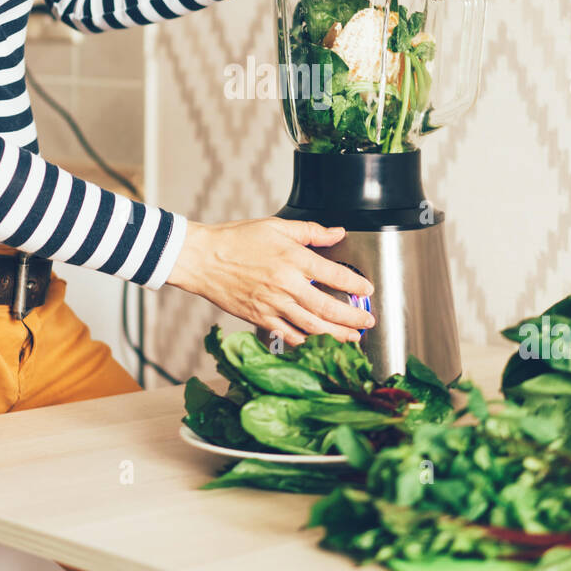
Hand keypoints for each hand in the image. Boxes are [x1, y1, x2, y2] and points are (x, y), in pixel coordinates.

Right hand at [166, 217, 376, 346]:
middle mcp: (286, 284)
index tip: (367, 289)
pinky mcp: (260, 318)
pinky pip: (288, 335)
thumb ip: (311, 231)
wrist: (203, 258)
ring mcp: (273, 304)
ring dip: (336, 335)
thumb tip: (338, 232)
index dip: (355, 285)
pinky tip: (317, 344)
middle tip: (367, 322)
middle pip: (328, 308)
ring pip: (312, 327)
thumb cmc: (236, 240)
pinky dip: (305, 342)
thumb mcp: (276, 226)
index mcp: (293, 258)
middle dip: (352, 318)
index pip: (334, 275)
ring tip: (352, 339)